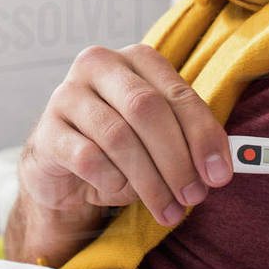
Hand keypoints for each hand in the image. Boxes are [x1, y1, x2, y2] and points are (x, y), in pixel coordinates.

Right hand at [19, 44, 233, 227]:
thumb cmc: (122, 144)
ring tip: (167, 210)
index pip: (177, 92)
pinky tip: (119, 192)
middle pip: (146, 109)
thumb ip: (190, 141)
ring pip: (118, 137)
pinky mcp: (47, 131)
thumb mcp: (160, 136)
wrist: (65, 164)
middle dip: (176, 159)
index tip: (220, 175)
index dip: (203, 135)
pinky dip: (112, 182)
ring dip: (150, 181)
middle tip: (193, 196)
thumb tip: (222, 169)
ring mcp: (67, 95)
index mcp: (136, 58)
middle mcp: (99, 66)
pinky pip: (88, 159)